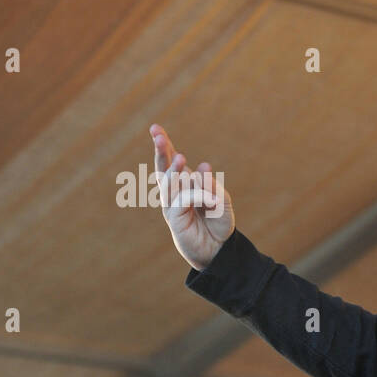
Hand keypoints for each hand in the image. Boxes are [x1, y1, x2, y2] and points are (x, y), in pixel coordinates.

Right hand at [150, 123, 234, 270]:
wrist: (218, 248)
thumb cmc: (218, 222)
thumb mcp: (221, 200)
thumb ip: (212, 184)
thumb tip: (203, 166)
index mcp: (184, 182)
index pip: (171, 160)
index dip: (163, 145)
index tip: (155, 128)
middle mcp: (174, 191)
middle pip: (163, 167)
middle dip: (160, 150)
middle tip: (157, 135)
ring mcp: (172, 204)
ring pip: (171, 182)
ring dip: (175, 169)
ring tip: (181, 157)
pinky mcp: (174, 217)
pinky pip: (184, 199)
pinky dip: (197, 194)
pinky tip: (209, 197)